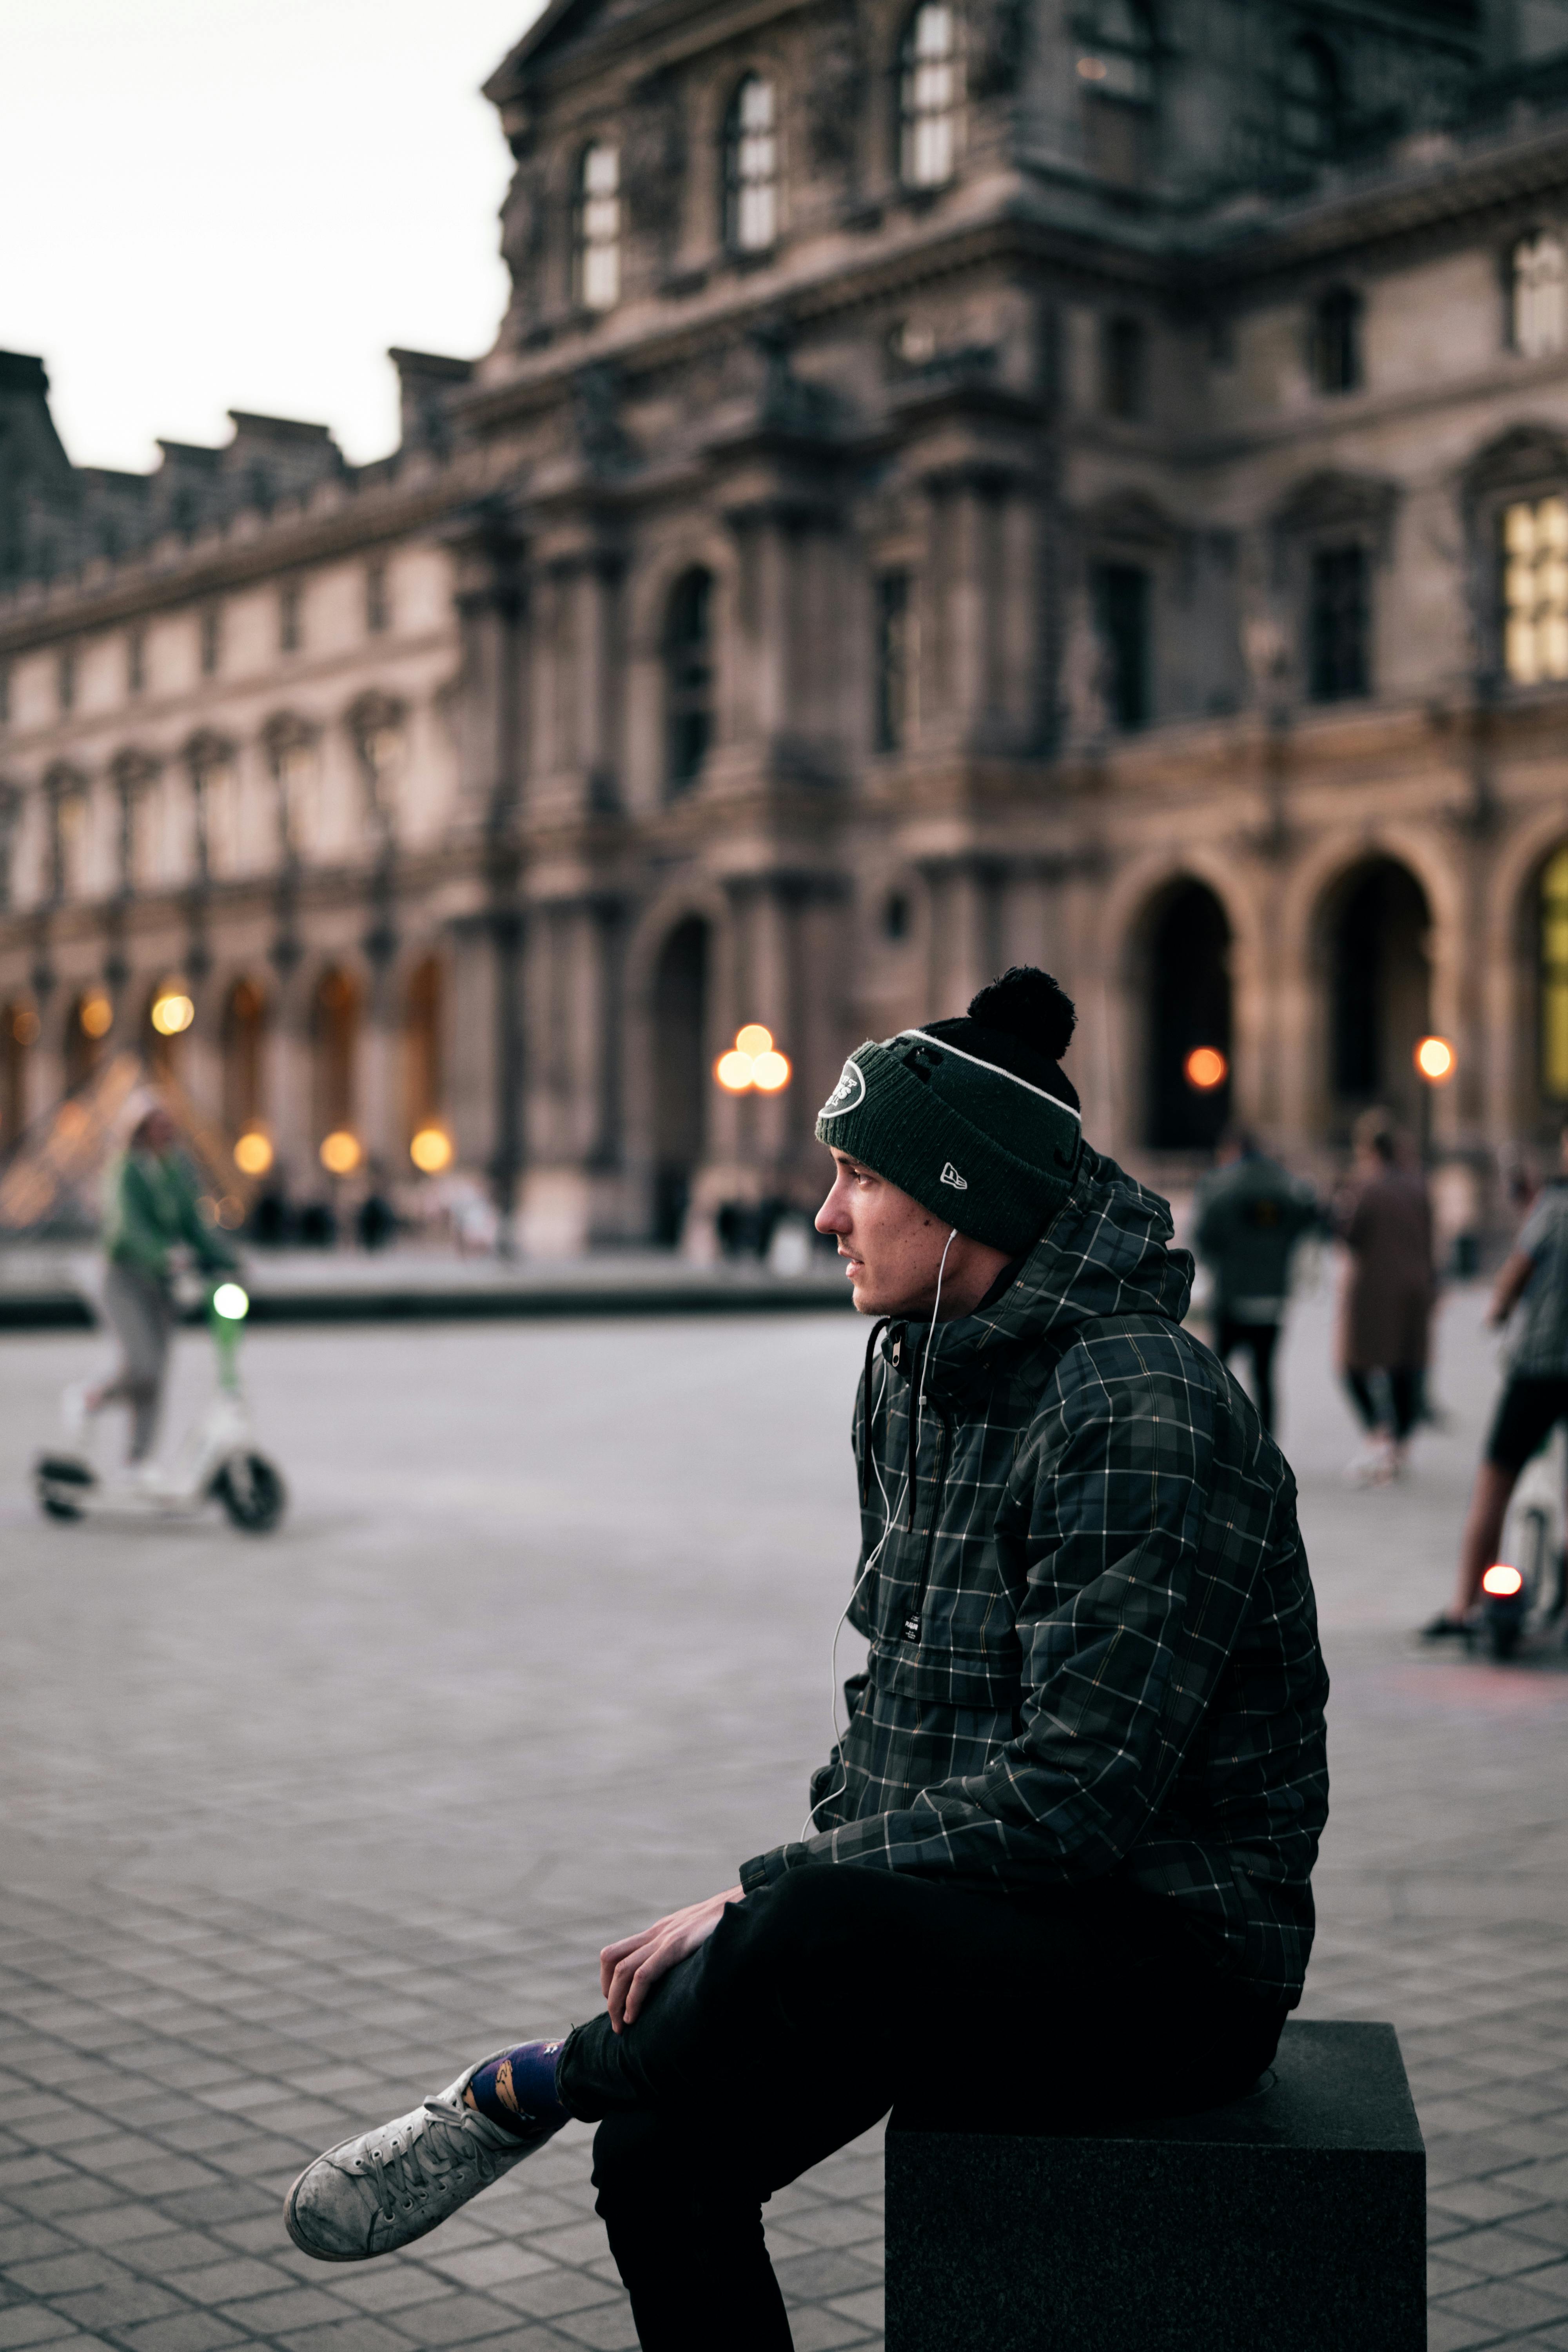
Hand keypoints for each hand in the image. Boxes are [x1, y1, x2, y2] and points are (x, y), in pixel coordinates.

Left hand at [599, 1886, 742, 2032]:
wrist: (744, 1902)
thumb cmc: (726, 1923)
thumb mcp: (698, 1935)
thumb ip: (684, 1949)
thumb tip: (681, 1976)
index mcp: (659, 1931)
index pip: (616, 1952)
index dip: (608, 1979)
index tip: (617, 2003)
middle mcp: (656, 1933)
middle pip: (612, 1961)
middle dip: (609, 1995)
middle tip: (616, 2024)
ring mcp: (665, 1938)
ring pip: (623, 1970)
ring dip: (616, 2002)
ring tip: (623, 2026)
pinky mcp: (676, 1945)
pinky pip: (644, 1974)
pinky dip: (634, 1998)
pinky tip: (635, 2015)